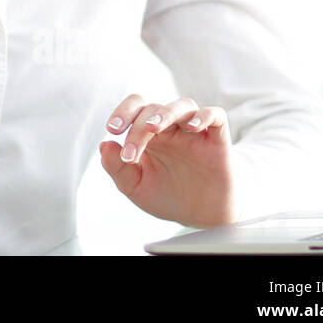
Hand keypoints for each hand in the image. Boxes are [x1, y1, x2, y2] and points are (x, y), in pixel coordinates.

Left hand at [98, 94, 237, 227]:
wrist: (201, 218)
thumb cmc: (166, 196)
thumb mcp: (136, 187)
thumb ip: (117, 167)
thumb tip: (104, 144)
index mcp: (149, 134)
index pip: (135, 108)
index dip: (122, 112)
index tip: (112, 129)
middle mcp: (171, 128)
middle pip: (154, 108)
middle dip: (138, 127)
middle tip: (130, 152)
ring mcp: (195, 133)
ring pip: (183, 105)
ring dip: (166, 112)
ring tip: (152, 127)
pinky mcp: (218, 141)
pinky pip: (216, 116)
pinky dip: (205, 116)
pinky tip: (193, 127)